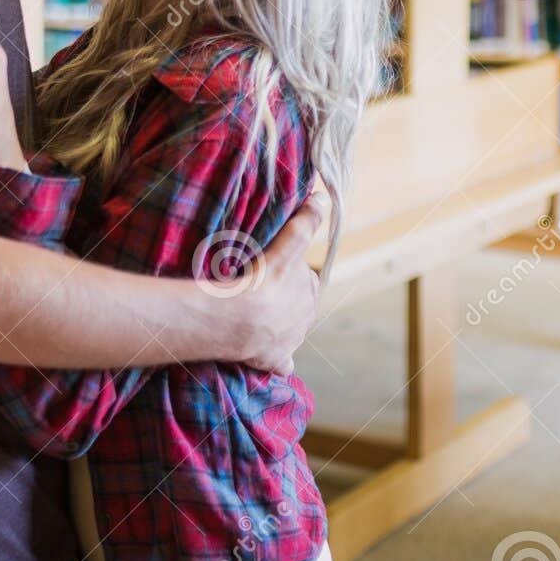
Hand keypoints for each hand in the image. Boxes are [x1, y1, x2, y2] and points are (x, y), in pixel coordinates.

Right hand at [234, 192, 327, 374]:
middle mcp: (306, 319)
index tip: (271, 271)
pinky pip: (280, 362)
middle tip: (258, 291)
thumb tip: (322, 198)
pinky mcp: (275, 360)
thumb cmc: (261, 280)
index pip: (305, 280)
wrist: (237, 319)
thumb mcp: (286, 246)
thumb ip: (304, 222)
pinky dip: (275, 359)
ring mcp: (292, 341)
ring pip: (289, 331)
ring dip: (276, 326)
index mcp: (310, 291)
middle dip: (283, 300)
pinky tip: (263, 354)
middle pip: (297, 305)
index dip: (289, 274)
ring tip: (253, 316)